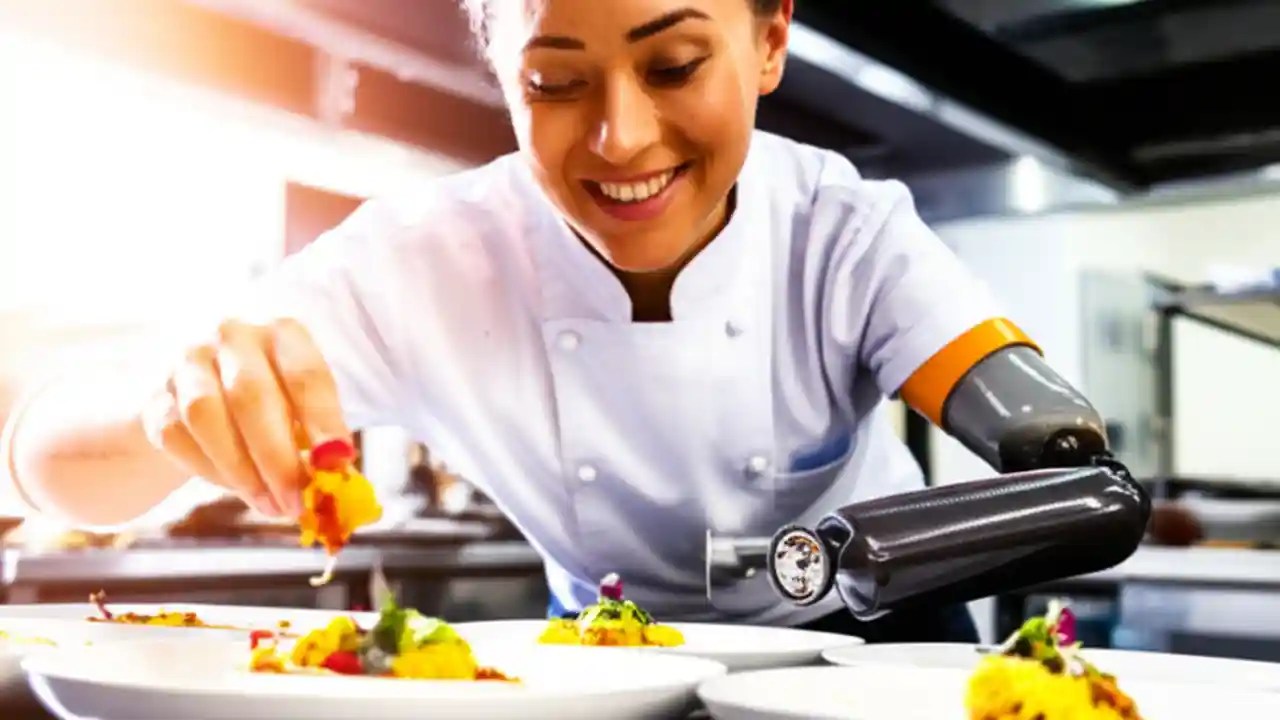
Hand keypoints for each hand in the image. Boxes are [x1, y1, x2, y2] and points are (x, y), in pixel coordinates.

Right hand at [140, 318, 350, 517]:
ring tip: (271, 505)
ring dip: (241, 470)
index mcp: (282, 332)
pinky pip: (176, 438)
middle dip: (277, 457)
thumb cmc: (270, 400)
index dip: (323, 420)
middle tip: (296, 501)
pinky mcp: (155, 397)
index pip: (305, 373)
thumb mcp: (301, 406)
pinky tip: (237, 488)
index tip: (338, 462)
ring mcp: (186, 362)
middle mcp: (232, 336)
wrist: (199, 391)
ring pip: (205, 415)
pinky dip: (211, 471)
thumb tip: (335, 476)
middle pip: (251, 395)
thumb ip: (319, 437)